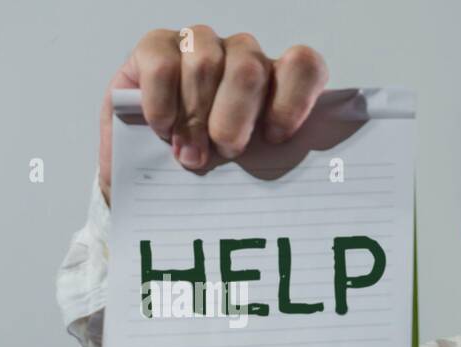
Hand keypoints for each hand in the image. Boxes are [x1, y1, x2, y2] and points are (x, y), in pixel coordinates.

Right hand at [99, 26, 328, 202]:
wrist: (157, 166)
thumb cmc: (216, 164)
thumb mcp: (251, 166)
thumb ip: (270, 161)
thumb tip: (287, 186)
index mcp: (278, 80)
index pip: (304, 67)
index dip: (292, 100)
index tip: (275, 138)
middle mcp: (242, 55)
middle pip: (249, 67)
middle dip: (235, 116)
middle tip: (226, 152)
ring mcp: (201, 45)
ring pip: (206, 62)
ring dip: (196, 117)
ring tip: (191, 155)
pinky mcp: (156, 46)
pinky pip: (162, 64)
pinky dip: (163, 102)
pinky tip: (164, 128)